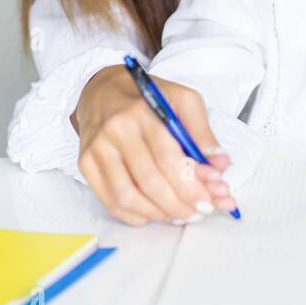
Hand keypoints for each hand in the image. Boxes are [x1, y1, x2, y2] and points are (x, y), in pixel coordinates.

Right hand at [72, 65, 235, 226]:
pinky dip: (135, 215)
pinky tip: (153, 213)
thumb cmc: (146, 97)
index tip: (211, 200)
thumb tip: (220, 164)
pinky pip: (110, 200)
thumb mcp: (182, 99)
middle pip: (149, 181)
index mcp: (142, 111)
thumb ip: (202, 132)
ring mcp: (97, 148)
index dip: (191, 184)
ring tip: (179, 215)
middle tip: (199, 213)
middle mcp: (115, 130)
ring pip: (128, 196)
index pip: (168, 157)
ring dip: (158, 213)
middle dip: (180, 204)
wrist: (102, 88)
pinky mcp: (85, 163)